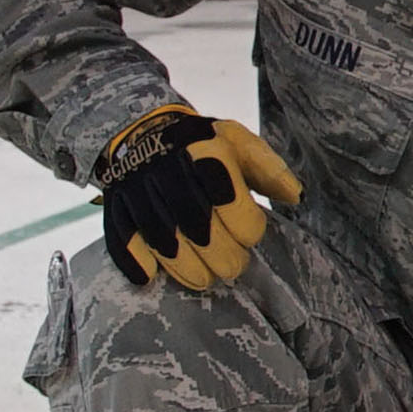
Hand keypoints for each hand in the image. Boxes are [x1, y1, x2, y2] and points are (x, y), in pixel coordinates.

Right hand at [96, 104, 303, 290]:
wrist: (143, 130)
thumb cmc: (203, 146)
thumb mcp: (240, 145)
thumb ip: (269, 170)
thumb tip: (296, 196)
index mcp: (206, 151)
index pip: (229, 197)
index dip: (245, 225)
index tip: (251, 236)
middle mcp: (169, 168)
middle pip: (195, 222)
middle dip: (219, 253)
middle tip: (233, 268)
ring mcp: (138, 187)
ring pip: (160, 234)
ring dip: (183, 265)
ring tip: (204, 280)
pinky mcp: (116, 202)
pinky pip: (120, 234)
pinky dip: (133, 259)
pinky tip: (149, 277)